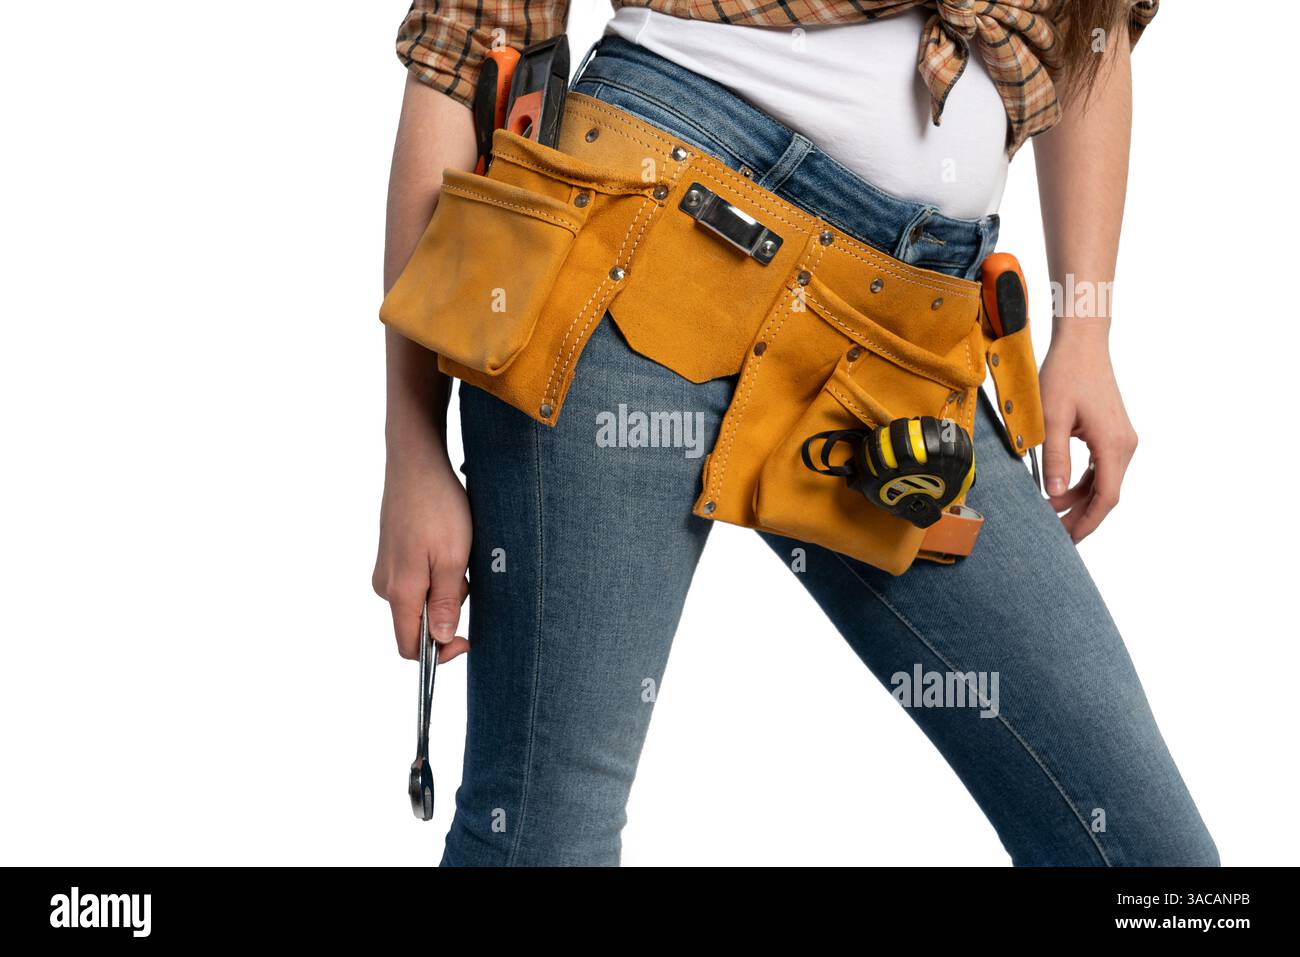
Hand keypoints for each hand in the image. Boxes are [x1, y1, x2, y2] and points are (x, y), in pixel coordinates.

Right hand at [372, 455, 471, 661]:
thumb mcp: (454, 559)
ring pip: (420, 598)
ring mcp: (386, 568)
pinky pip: (417, 578)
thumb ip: (444, 603)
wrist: (417, 463)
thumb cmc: (438, 508)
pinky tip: (446, 543)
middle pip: (418, 622)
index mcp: (400, 591)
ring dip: (445, 586)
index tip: (466, 638)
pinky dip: (437, 570)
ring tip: (457, 552)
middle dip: (448, 608)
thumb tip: (438, 640)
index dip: (439, 652)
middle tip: (466, 575)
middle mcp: (385, 585)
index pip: (410, 647)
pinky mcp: (392, 554)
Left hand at [1037, 322, 1137, 542]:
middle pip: (1107, 494)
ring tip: (1052, 515)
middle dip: (1081, 516)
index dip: (1087, 522)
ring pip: (1103, 482)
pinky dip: (1083, 483)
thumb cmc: (1064, 374)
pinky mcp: (1113, 434)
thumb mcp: (1051, 418)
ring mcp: (1122, 439)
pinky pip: (1101, 468)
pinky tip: (1062, 492)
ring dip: (1079, 500)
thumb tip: (1054, 495)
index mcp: (1113, 444)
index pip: (1106, 497)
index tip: (1068, 540)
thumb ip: (1055, 458)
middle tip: (1054, 536)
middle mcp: (1125, 445)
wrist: (1082, 344)